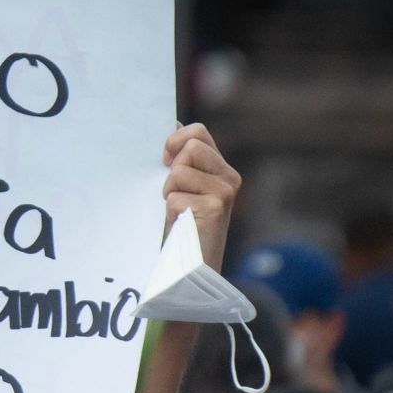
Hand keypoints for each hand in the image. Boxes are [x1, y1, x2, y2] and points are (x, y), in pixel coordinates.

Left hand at [161, 123, 240, 269]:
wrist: (190, 269)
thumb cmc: (182, 228)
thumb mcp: (181, 188)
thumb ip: (181, 160)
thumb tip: (174, 123)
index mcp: (220, 169)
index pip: (197, 132)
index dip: (175, 140)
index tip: (164, 162)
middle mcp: (229, 177)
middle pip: (189, 147)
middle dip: (171, 170)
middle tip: (172, 194)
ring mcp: (225, 192)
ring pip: (179, 172)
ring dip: (168, 193)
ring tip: (178, 212)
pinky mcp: (215, 208)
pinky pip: (175, 197)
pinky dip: (170, 212)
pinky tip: (181, 225)